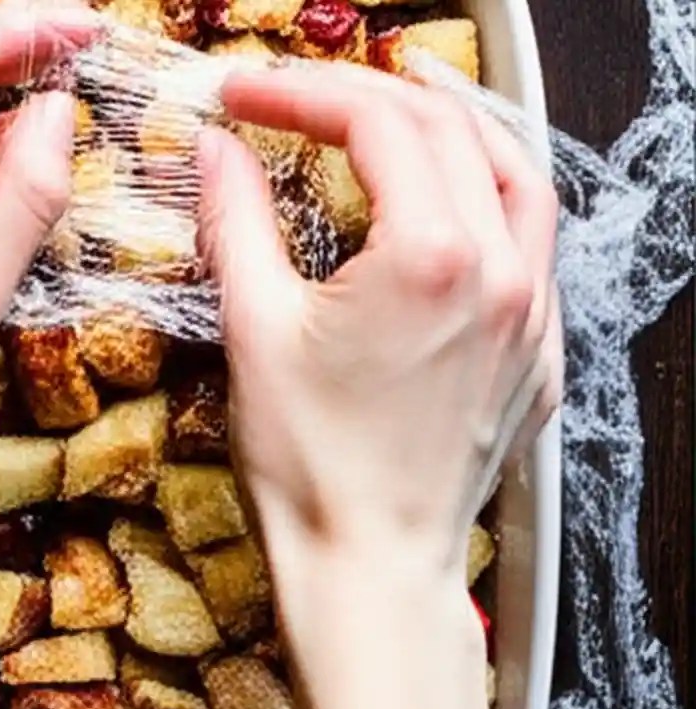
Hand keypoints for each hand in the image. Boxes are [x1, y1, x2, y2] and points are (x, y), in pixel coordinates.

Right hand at [199, 64, 560, 708]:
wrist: (370, 569)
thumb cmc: (313, 469)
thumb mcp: (255, 329)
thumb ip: (236, 220)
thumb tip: (219, 152)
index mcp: (433, 258)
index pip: (373, 122)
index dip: (298, 92)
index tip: (242, 95)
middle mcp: (502, 273)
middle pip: (447, 128)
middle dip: (363, 94)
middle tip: (296, 95)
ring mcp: (531, 315)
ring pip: (517, 172)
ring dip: (452, 123)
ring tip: (400, 103)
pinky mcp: (535, 353)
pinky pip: (536, 241)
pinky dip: (492, 192)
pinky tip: (453, 199)